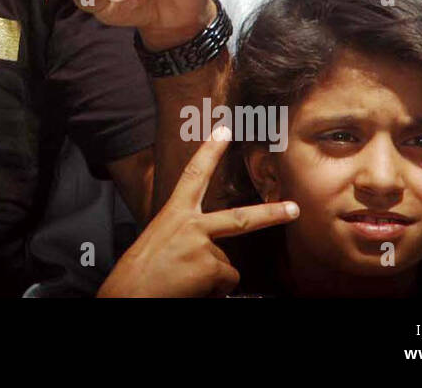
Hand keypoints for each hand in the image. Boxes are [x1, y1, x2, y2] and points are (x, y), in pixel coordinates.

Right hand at [98, 128, 297, 296]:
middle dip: (270, 214)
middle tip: (293, 209)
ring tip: (186, 282)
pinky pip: (226, 281)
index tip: (224, 130)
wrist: (128, 293)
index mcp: (173, 214)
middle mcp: (189, 224)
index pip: (193, 174)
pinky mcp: (209, 266)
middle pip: (240, 218)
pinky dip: (214, 290)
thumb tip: (207, 253)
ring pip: (227, 263)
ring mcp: (201, 244)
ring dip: (212, 277)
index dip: (210, 151)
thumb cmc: (139, 273)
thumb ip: (184, 237)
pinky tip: (192, 290)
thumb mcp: (159, 242)